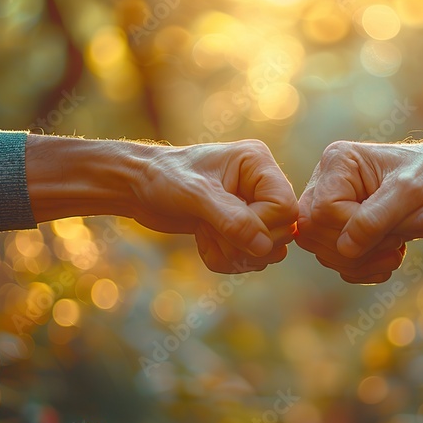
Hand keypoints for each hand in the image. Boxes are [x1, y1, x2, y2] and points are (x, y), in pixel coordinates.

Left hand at [26, 136, 297, 272]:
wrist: (136, 187)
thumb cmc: (162, 179)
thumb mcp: (195, 196)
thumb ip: (232, 220)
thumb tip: (264, 247)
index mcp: (258, 163)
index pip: (286, 209)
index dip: (262, 227)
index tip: (228, 228)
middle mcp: (260, 184)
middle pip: (282, 232)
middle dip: (246, 244)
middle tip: (213, 234)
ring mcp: (252, 206)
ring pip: (268, 250)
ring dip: (236, 255)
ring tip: (206, 237)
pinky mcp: (240, 226)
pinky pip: (251, 257)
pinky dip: (228, 259)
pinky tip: (204, 241)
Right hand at [296, 134, 422, 283]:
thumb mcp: (410, 193)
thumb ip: (377, 220)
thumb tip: (346, 250)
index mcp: (337, 163)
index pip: (323, 212)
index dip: (355, 230)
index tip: (394, 227)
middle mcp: (326, 185)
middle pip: (316, 235)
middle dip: (363, 248)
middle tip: (400, 239)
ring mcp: (333, 211)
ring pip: (327, 254)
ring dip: (367, 261)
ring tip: (401, 247)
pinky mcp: (343, 232)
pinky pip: (341, 265)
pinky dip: (368, 269)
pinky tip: (392, 256)